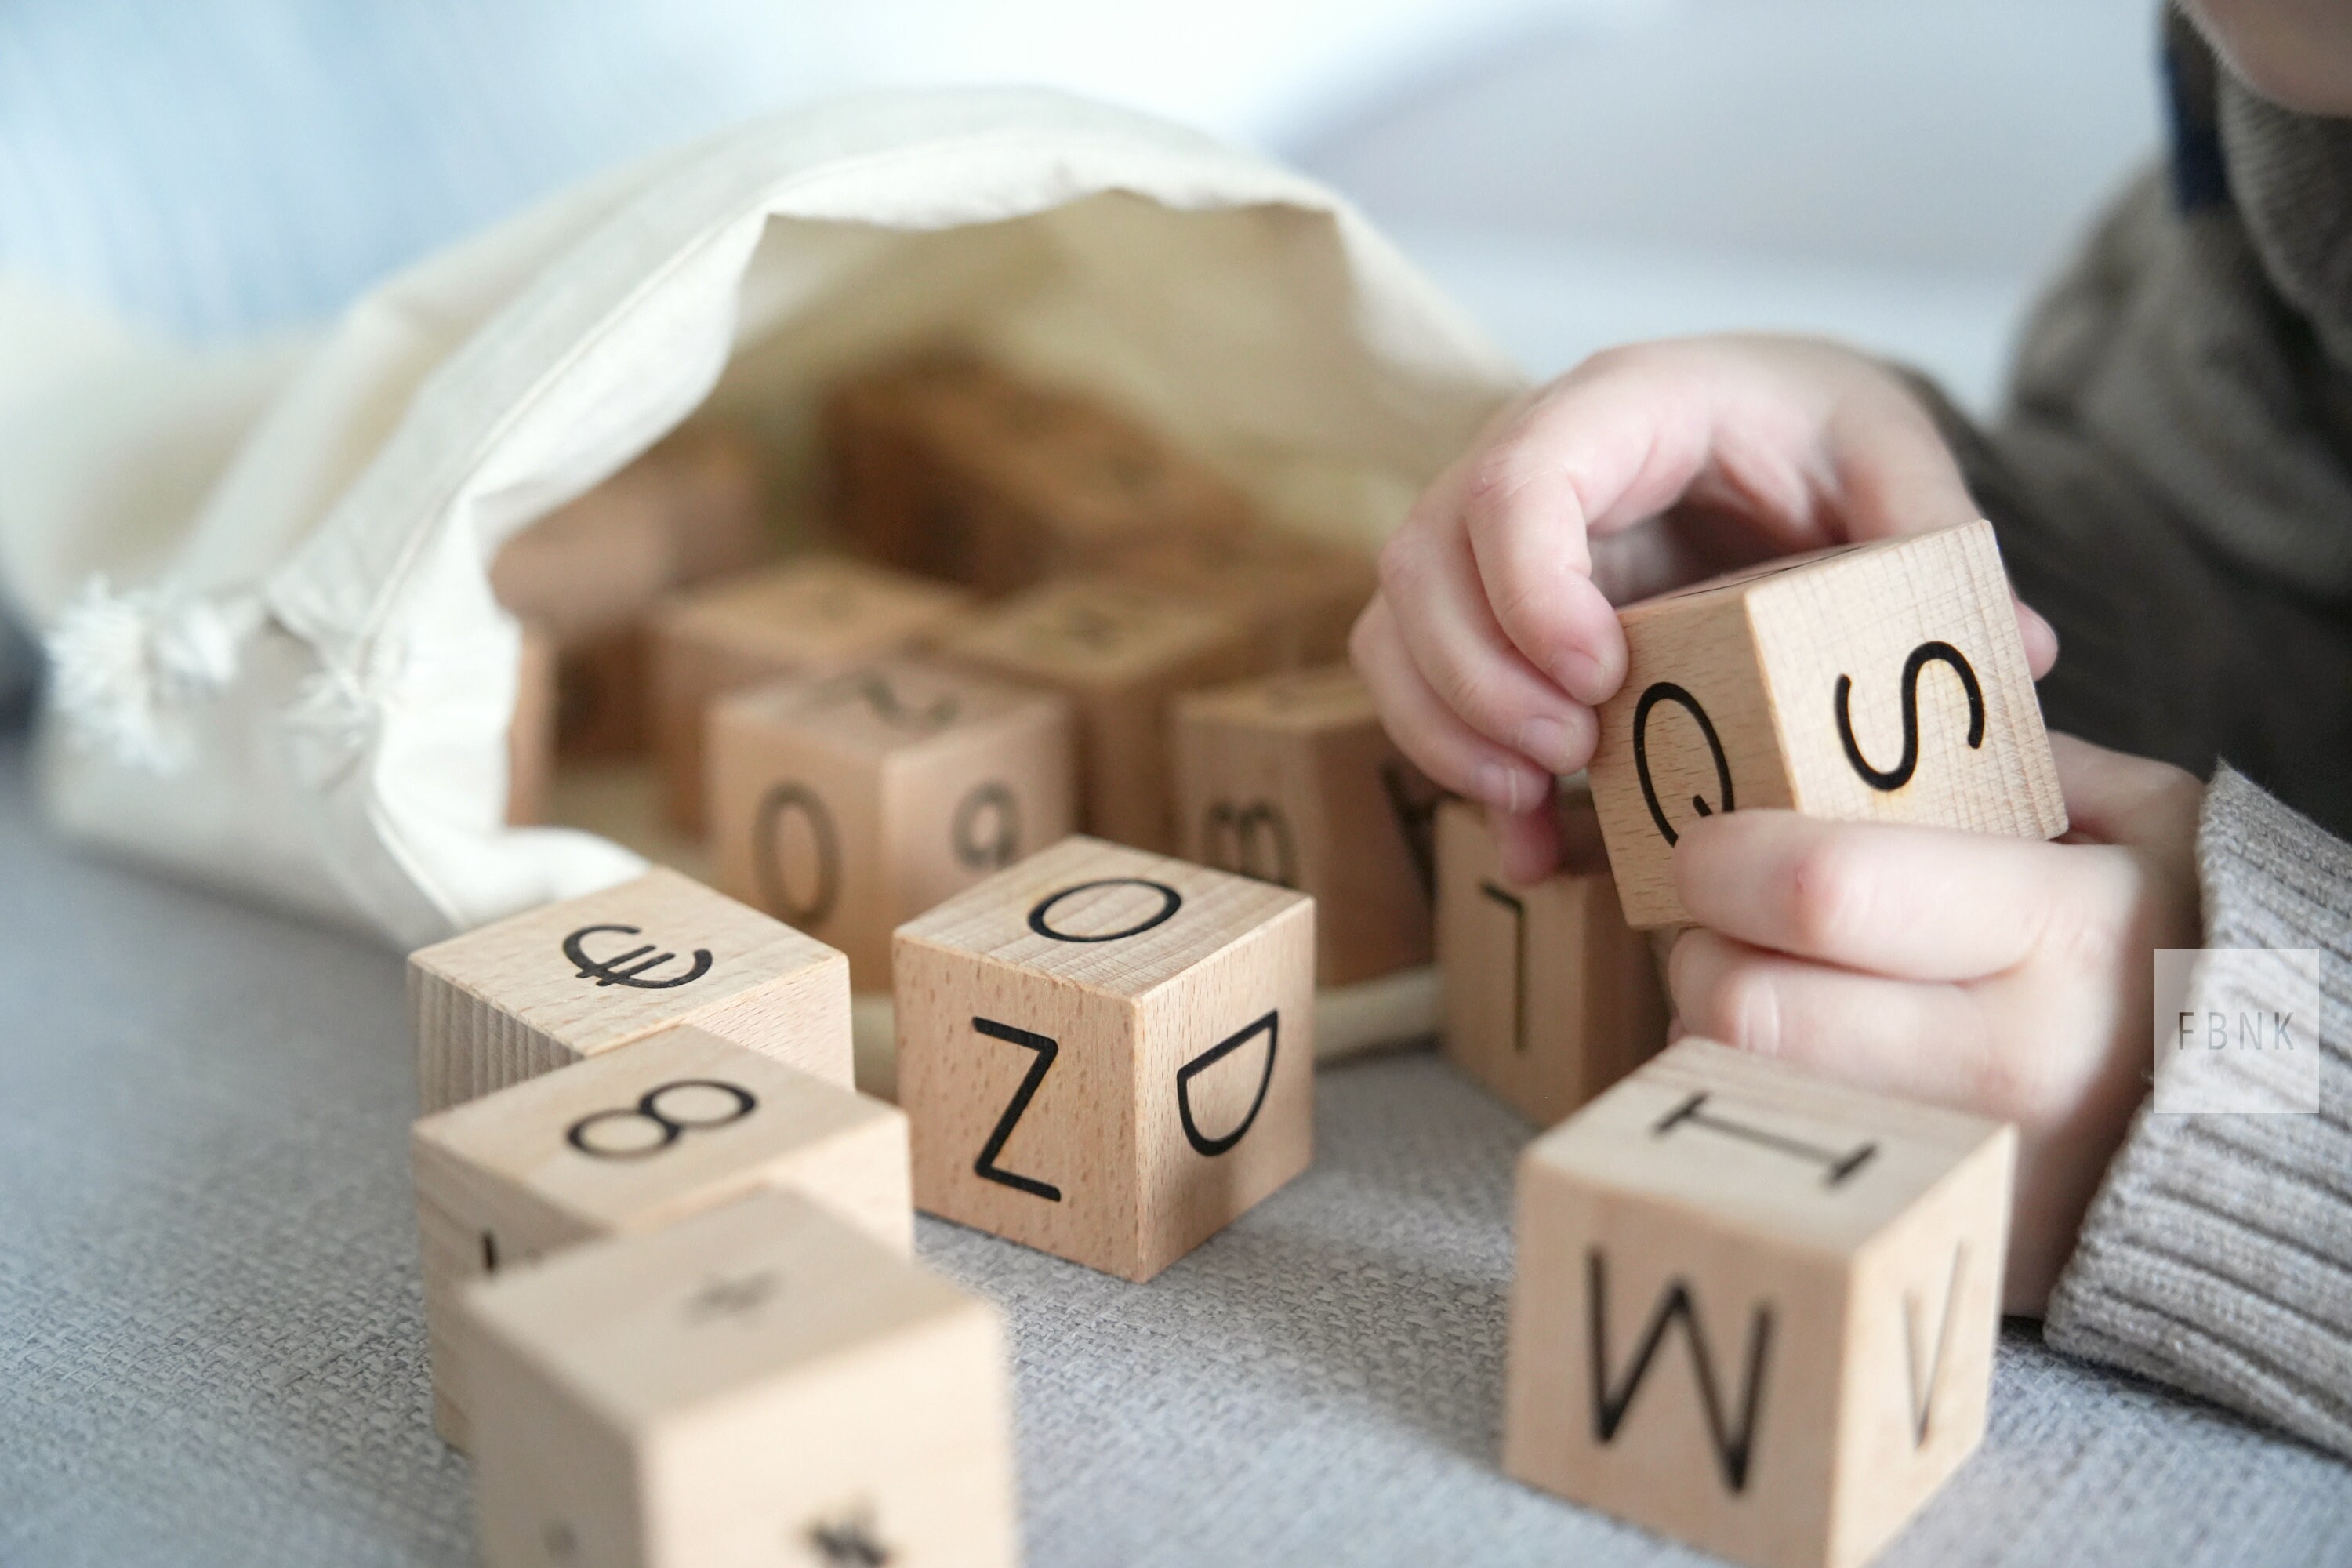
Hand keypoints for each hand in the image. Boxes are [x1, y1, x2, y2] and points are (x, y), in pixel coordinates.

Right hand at [1351, 333, 2057, 882]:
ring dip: (1446, 728)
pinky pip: (1417, 684)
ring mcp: (1485, 542)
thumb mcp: (1890, 459)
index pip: (1519, 478)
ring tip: (1532, 804)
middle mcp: (1524, 462)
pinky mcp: (1481, 613)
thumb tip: (2014, 655)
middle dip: (1480, 680)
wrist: (1767, 430)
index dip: (1531, 586)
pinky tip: (1529, 841)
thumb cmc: (1815, 433)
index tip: (1599, 677)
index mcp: (1623, 407)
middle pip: (1427, 561)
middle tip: (1572, 757)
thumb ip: (1935, 539)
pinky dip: (1453, 767)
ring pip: (1397, 627)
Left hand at [1664, 734, 2203, 1313]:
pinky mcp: (1941, 1236)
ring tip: (1772, 990)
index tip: (1708, 841)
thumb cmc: (2200, 947)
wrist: (2296, 1130)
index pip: (1821, 889)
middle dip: (1699, 950)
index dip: (1727, 856)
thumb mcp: (2148, 823)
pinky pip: (1784, 1164)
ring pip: (1738, 1095)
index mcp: (2064, 932)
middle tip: (1720, 923)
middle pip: (1745, 1007)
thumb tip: (1878, 700)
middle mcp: (2011, 1067)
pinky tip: (1807, 1069)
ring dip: (1713, 1034)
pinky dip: (1754, 1108)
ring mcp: (1968, 1169)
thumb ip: (2008, 756)